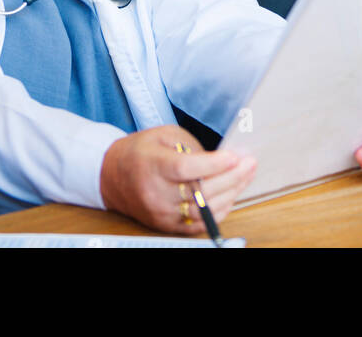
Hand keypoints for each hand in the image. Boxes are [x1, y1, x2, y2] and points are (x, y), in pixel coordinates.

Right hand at [99, 125, 255, 234]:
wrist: (112, 175)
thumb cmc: (141, 151)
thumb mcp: (163, 135)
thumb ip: (191, 146)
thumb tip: (221, 158)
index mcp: (153, 166)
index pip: (186, 169)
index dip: (213, 164)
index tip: (235, 155)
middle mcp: (157, 193)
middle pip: (200, 191)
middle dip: (231, 177)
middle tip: (250, 163)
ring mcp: (162, 213)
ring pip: (203, 210)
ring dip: (230, 194)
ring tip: (245, 176)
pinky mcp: (166, 226)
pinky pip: (198, 226)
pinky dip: (218, 213)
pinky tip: (231, 197)